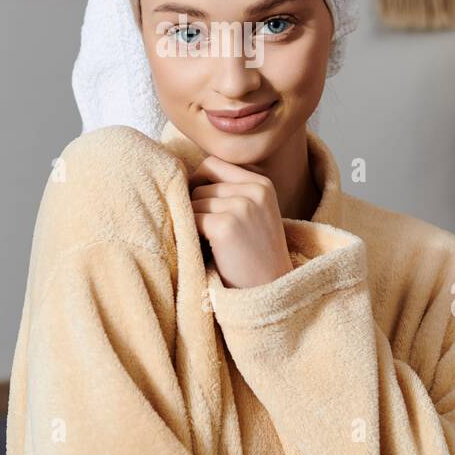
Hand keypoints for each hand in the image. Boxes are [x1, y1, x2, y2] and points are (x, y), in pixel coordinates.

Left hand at [188, 155, 292, 288]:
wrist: (271, 291)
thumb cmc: (255, 255)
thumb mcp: (255, 213)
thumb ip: (231, 191)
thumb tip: (183, 176)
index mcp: (262, 183)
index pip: (213, 163)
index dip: (200, 183)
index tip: (201, 206)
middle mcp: (254, 190)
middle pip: (202, 183)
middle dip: (197, 206)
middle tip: (208, 232)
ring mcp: (241, 206)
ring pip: (194, 200)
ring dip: (194, 221)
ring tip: (210, 243)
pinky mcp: (226, 226)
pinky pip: (191, 218)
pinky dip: (191, 233)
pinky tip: (204, 248)